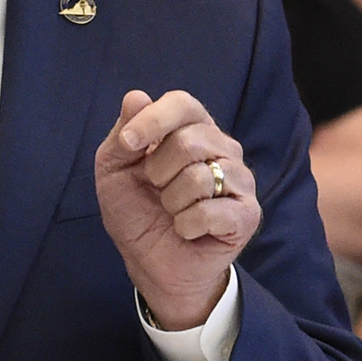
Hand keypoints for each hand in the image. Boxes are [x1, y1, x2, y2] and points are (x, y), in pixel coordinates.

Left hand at [95, 89, 259, 329]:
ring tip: (173, 212)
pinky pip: (209, 211)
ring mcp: (240, 180)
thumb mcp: (114, 171)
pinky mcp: (247, 214)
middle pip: (190, 140)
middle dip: (157, 171)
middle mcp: (223, 148)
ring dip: (170, 202)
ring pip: (199, 177)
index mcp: (193, 129)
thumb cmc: (136, 212)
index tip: (128, 143)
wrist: (151, 264)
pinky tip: (186, 230)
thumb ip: (123, 135)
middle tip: (156, 190)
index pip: (182, 103)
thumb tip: (136, 96)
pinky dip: (185, 225)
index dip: (153, 119)